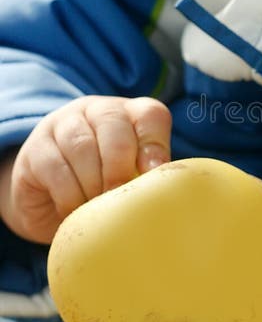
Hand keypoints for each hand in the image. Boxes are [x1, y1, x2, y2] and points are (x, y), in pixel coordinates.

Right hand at [0, 95, 170, 243]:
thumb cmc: (102, 188)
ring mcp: (62, 124)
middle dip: (120, 166)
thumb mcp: (130, 179)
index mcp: (130, 114)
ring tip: (98, 209)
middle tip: (120, 196)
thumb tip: (166, 191)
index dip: (155, 143)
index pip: (150, 115)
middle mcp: (97, 110)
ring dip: (93, 184)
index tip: (154, 174)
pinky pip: (56, 168)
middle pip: (113, 125)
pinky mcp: (35, 148)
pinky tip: (75, 211)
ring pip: (82, 146)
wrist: (49, 201)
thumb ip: (148, 177)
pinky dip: (69, 195)